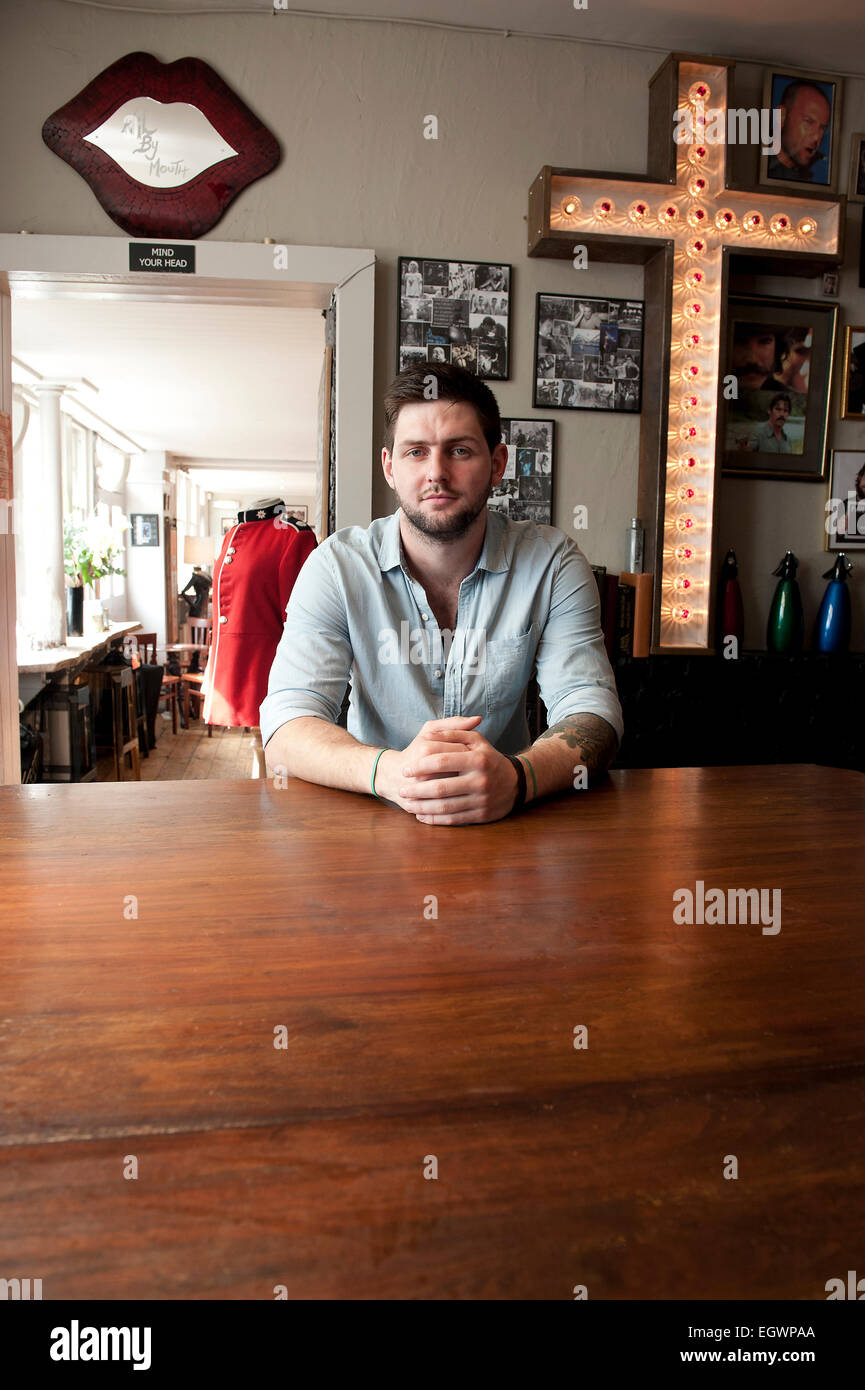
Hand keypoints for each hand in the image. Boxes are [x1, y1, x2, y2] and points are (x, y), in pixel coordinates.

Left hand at [379, 716, 519, 825]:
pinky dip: (434, 819)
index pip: (442, 761)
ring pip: (444, 807)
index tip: (406, 769)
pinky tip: (421, 815)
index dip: (420, 766)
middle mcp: (481, 780)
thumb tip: (428, 736)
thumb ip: (453, 733)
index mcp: (478, 759)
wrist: (514, 783)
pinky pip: (453, 820)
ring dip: (422, 807)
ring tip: (407, 804)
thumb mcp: (476, 740)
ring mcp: (481, 800)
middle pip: (440, 788)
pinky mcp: (481, 816)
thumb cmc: (488, 758)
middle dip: (416, 790)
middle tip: (402, 790)